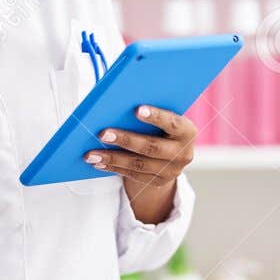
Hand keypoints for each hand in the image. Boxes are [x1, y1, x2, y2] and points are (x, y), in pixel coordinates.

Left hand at [85, 105, 195, 225]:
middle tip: (103, 133)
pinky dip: (113, 168)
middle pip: (151, 147)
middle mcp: (182, 153)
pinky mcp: (157, 182)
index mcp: (187, 131)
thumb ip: (149, 110)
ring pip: (138, 164)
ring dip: (112, 158)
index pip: (172, 123)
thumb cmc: (163, 127)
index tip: (136, 109)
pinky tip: (98, 162)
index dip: (156, 117)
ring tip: (91, 154)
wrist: (172, 156)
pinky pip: (132, 175)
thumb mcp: (164, 118)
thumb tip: (119, 97)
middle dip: (126, 140)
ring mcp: (170, 171)